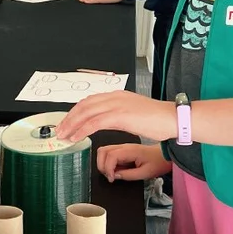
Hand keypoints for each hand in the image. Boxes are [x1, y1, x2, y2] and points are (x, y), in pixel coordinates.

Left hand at [56, 91, 175, 142]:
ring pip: (85, 113)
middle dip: (69, 118)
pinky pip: (94, 123)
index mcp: (117, 95)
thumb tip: (108, 121)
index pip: (89, 101)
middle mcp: (114, 97)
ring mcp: (116, 105)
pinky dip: (82, 130)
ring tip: (63, 135)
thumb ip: (119, 114)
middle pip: (83, 105)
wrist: (173, 119)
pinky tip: (76, 138)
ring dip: (72, 125)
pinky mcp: (119, 115)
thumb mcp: (133, 113)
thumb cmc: (157, 119)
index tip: (67, 122)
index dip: (76, 112)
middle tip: (60, 129)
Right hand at [97, 144, 171, 182]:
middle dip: (101, 165)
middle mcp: (123, 147)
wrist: (165, 155)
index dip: (107, 168)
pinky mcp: (122, 151)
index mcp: (130, 151)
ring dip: (103, 163)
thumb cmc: (158, 163)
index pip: (110, 156)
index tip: (111, 179)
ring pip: (104, 151)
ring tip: (111, 174)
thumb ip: (128, 175)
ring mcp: (122, 147)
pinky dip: (108, 163)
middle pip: (102, 151)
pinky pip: (109, 154)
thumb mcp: (145, 173)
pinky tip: (116, 170)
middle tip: (109, 176)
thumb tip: (114, 176)